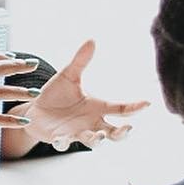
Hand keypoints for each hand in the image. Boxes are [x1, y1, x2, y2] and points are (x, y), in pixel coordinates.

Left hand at [10, 40, 148, 150]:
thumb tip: (92, 40)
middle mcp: (91, 123)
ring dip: (97, 140)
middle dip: (122, 133)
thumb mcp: (69, 75)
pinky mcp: (59, 138)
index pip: (121, 109)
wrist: (35, 109)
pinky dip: (62, 142)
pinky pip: (63, 143)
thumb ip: (81, 61)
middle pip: (114, 133)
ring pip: (93, 142)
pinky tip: (60, 139)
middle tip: (128, 128)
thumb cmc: (57, 94)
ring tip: (99, 136)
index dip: (135, 107)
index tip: (148, 103)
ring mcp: (76, 133)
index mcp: (98, 108)